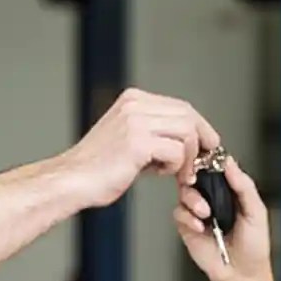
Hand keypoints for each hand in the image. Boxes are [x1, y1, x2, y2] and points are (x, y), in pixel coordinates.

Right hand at [56, 87, 220, 208]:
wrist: (73, 180)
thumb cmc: (97, 166)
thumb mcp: (127, 136)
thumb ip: (153, 132)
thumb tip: (185, 139)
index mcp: (133, 99)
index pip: (180, 105)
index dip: (199, 126)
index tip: (208, 143)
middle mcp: (135, 105)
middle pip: (187, 115)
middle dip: (201, 140)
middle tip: (201, 161)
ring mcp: (136, 121)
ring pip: (186, 132)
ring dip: (188, 157)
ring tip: (177, 173)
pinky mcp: (138, 142)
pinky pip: (176, 151)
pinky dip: (176, 166)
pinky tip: (160, 173)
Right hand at [174, 156, 271, 280]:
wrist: (241, 275)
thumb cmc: (253, 247)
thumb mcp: (256, 212)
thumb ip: (244, 186)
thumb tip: (230, 163)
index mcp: (230, 190)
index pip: (216, 166)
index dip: (208, 159)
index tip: (204, 156)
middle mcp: (213, 197)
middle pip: (194, 174)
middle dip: (193, 175)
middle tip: (194, 179)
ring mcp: (198, 211)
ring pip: (184, 191)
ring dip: (193, 199)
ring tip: (205, 213)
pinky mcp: (187, 226)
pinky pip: (179, 212)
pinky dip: (187, 217)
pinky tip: (200, 226)